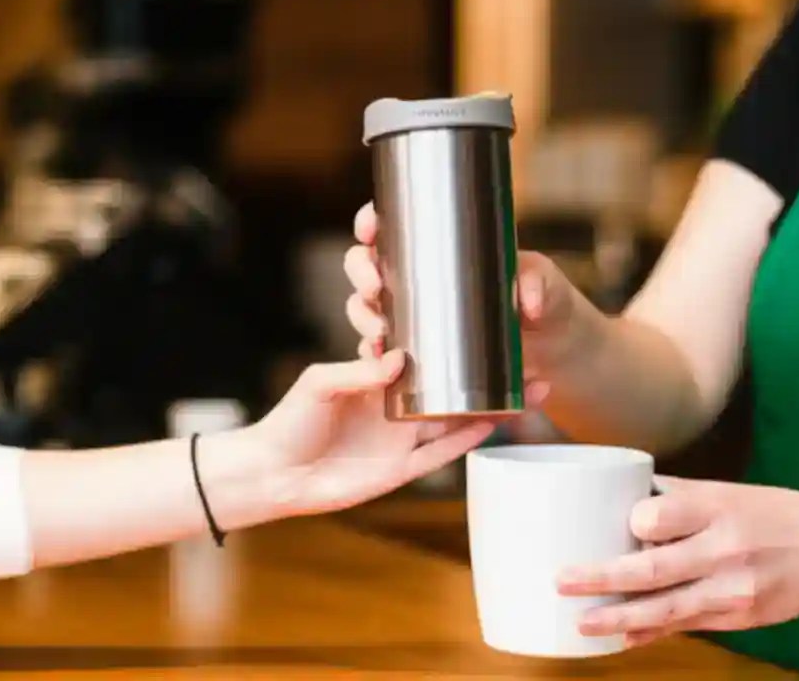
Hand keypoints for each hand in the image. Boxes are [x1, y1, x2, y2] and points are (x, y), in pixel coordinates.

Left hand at [248, 350, 546, 518]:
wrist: (271, 474)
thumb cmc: (288, 422)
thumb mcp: (320, 382)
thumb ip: (359, 370)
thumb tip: (398, 358)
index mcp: (376, 379)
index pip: (422, 356)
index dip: (450, 342)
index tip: (481, 324)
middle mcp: (395, 407)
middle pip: (452, 387)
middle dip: (487, 375)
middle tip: (523, 356)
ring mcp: (401, 438)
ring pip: (456, 420)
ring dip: (490, 406)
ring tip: (526, 388)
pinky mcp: (401, 469)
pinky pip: (442, 452)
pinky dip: (468, 438)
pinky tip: (495, 422)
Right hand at [343, 201, 579, 375]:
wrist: (556, 350)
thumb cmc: (548, 302)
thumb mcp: (547, 284)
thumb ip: (539, 284)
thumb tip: (527, 302)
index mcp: (443, 251)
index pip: (394, 230)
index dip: (371, 224)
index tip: (370, 226)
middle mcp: (419, 283)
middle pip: (368, 268)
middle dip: (361, 272)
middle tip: (376, 285)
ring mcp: (416, 321)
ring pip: (369, 311)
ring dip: (363, 317)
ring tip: (380, 330)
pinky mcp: (421, 358)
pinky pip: (383, 356)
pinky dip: (374, 358)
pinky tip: (379, 361)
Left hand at [556, 477, 798, 647]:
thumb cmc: (776, 514)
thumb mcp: (730, 491)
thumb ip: (678, 495)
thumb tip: (624, 493)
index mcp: (718, 507)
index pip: (659, 516)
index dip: (631, 523)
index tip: (615, 524)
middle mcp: (723, 548)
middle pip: (652, 569)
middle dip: (601, 578)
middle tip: (560, 580)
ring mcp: (732, 588)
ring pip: (664, 609)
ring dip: (618, 618)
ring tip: (582, 621)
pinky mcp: (738, 618)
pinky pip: (685, 626)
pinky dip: (651, 633)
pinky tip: (622, 638)